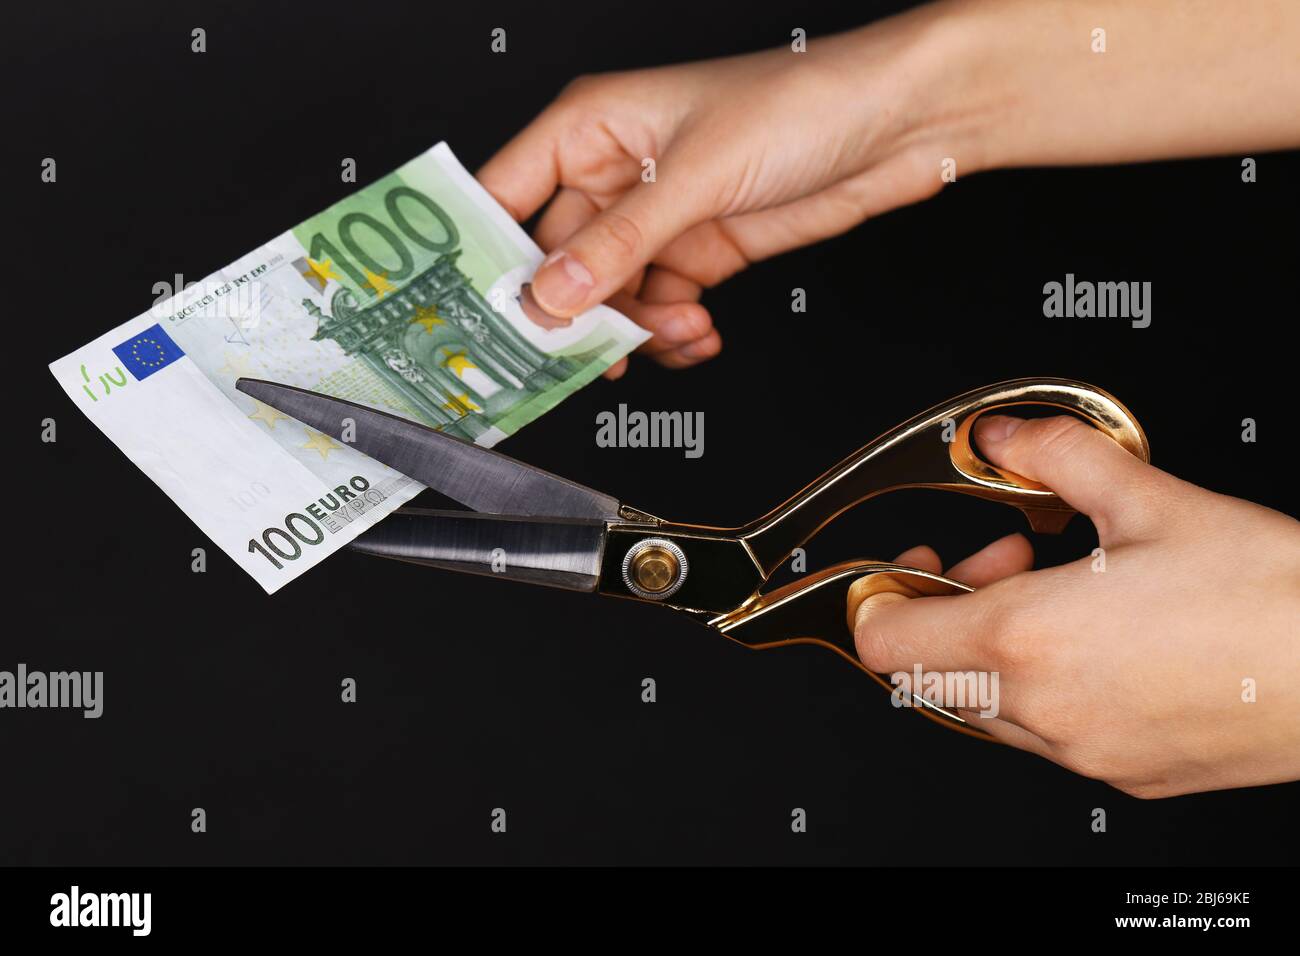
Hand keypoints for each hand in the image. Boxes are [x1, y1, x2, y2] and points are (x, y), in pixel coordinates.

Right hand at [480, 0, 1299, 377]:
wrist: (899, 126)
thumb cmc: (803, 103)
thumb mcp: (696, 175)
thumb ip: (619, 244)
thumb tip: (551, 296)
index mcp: (592, 127)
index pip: (503, 197)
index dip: (477, 258)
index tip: (459, 313)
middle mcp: (618, 172)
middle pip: (557, 262)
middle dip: (568, 314)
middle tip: (563, 360)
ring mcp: (661, 215)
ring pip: (612, 297)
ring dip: (633, 330)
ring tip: (664, 335)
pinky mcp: (702, 249)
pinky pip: (660, 307)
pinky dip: (672, 332)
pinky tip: (695, 332)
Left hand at [850, 415, 1299, 797]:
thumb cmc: (1272, 599)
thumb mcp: (1152, 499)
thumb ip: (1057, 456)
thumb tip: (1004, 437)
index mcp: (1029, 641)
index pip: (887, 641)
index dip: (879, 598)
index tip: (904, 568)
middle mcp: (1046, 710)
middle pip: (927, 675)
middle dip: (944, 612)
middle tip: (1002, 561)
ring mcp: (1085, 752)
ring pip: (985, 707)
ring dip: (993, 649)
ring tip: (1063, 593)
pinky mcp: (1127, 775)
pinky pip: (1047, 735)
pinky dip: (1043, 688)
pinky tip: (1101, 641)